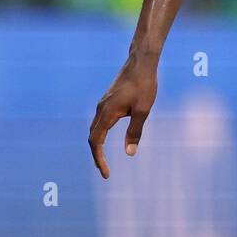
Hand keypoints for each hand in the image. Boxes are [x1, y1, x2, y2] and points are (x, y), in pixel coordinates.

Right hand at [89, 56, 158, 177]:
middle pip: (92, 137)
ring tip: (103, 159)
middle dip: (97, 156)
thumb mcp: (143, 111)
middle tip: (105, 172)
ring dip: (97, 145)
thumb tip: (130, 153)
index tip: (106, 173)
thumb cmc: (144, 85)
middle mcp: (101, 109)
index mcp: (107, 113)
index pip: (96, 142)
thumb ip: (135, 132)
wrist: (141, 63)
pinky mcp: (107, 101)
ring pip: (94, 129)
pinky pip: (99, 121)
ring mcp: (103, 104)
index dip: (99, 159)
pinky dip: (100, 134)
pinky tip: (106, 138)